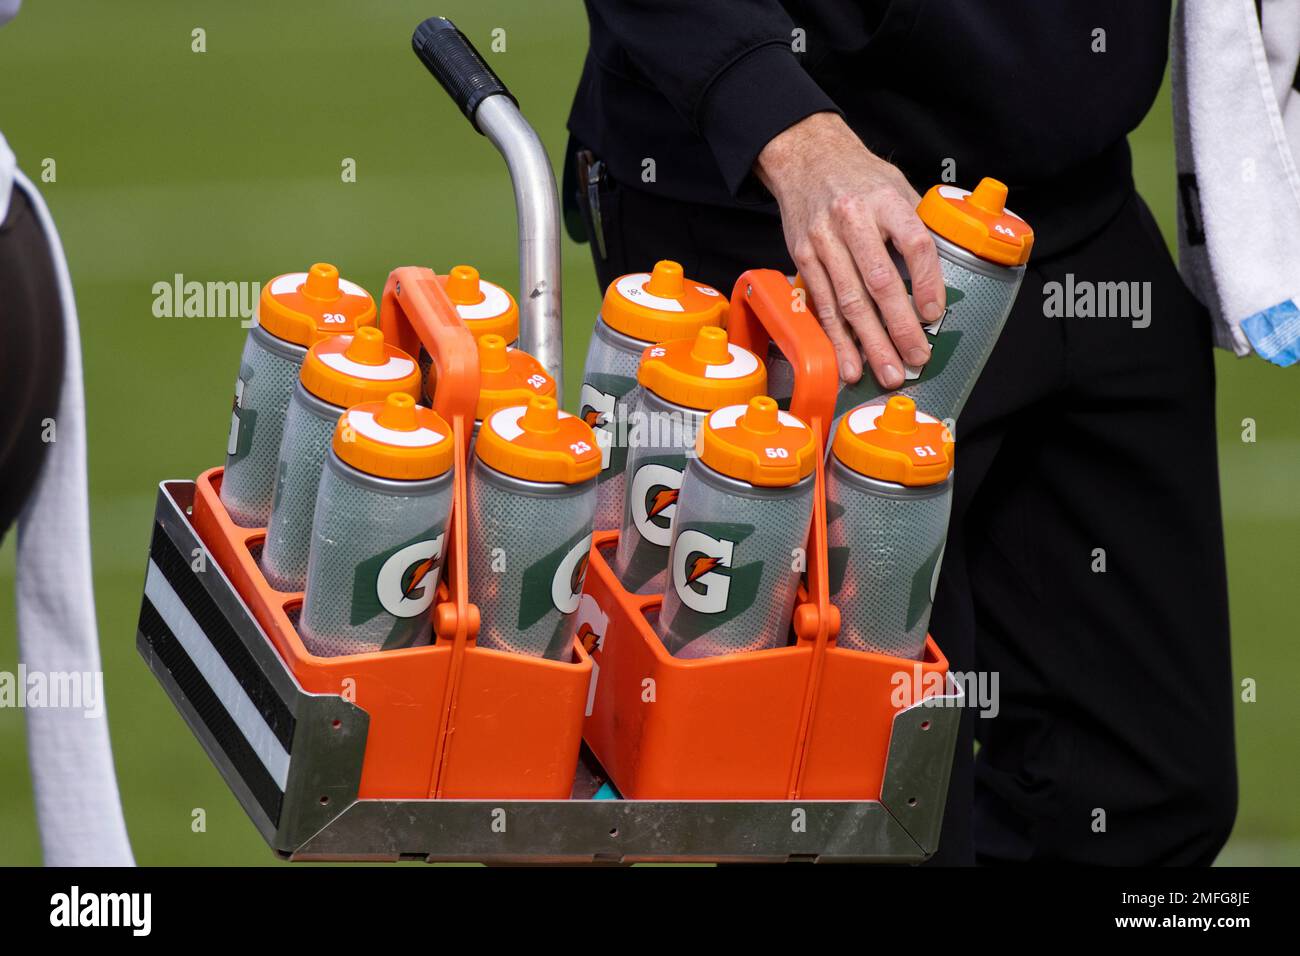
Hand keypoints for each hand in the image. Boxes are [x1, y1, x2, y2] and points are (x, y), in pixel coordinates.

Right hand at [756, 112, 945, 386]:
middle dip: (899, 327)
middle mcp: (852, 219)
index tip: (934, 314)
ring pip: (848, 300)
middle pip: (880, 282)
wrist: (806, 157)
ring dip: (868, 342)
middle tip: (915, 357)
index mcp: (884, 199)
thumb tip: (939, 277)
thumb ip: (917, 226)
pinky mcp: (803, 257)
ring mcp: (823, 240)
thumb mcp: (896, 186)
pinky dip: (836, 337)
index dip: (927, 283)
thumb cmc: (858, 177)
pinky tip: (849, 361)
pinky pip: (822, 304)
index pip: (915, 244)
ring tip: (886, 370)